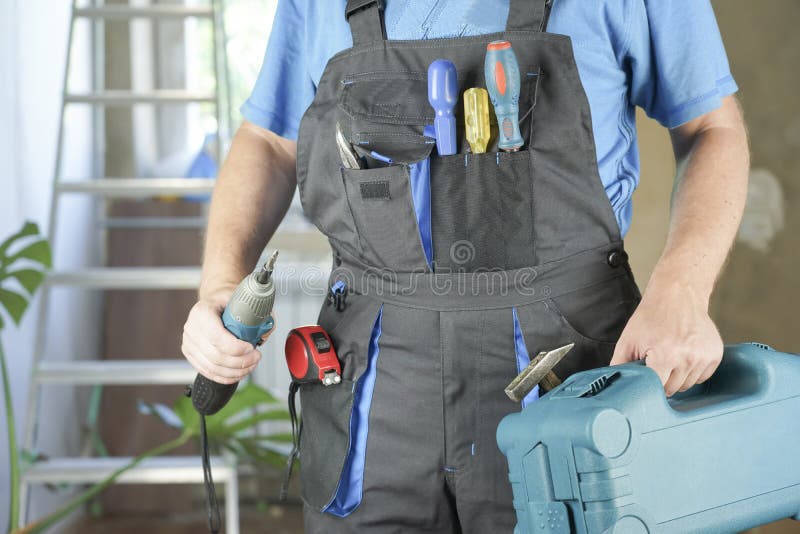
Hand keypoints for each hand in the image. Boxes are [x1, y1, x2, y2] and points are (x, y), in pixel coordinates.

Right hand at [181, 287, 273, 384]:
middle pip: (215, 355)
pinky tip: (239, 373)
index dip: (236, 347)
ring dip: (235, 371)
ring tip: (251, 365)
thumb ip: (258, 315)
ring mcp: (188, 343)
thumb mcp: (244, 300)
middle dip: (240, 361)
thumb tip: (265, 332)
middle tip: (256, 357)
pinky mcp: (190, 355)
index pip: (216, 336)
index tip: (251, 347)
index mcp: (202, 311)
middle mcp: (191, 328)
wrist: (215, 304)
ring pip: (212, 367)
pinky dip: (226, 377)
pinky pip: (208, 372)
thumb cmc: (228, 302)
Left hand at [610, 278, 722, 396]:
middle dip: (663, 380)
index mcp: (665, 357)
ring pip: (688, 384)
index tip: (647, 374)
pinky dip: (692, 371)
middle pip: (673, 389)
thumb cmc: (651, 317)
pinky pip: (702, 376)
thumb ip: (620, 365)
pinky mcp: (715, 354)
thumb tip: (616, 384)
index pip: (658, 389)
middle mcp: (688, 359)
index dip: (649, 384)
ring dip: (678, 376)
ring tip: (670, 355)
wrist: (677, 296)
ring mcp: (704, 357)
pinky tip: (683, 355)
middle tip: (657, 361)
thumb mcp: (628, 340)